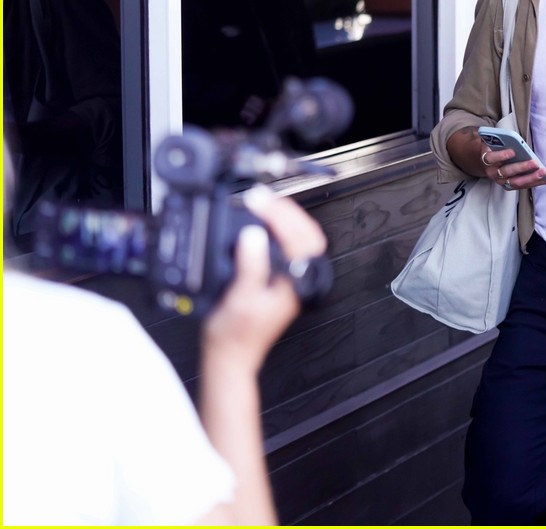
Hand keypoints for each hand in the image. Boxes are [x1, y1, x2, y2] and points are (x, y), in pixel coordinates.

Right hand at [202, 186, 326, 373]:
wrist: (230, 356)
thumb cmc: (235, 335)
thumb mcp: (240, 299)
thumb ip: (250, 267)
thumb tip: (254, 236)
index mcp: (295, 282)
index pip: (300, 238)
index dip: (280, 216)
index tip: (259, 202)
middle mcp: (299, 279)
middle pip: (307, 234)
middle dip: (286, 211)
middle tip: (262, 197)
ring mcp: (292, 279)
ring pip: (300, 239)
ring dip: (283, 218)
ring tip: (262, 204)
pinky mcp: (280, 279)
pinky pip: (287, 247)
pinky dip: (277, 231)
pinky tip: (262, 225)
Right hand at [448, 126, 545, 190]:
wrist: (489, 163)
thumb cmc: (494, 148)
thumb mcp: (492, 141)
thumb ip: (497, 138)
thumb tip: (508, 136)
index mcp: (487, 160)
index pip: (492, 158)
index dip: (501, 155)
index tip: (513, 151)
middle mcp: (493, 173)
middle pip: (507, 172)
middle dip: (522, 167)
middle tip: (534, 163)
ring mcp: (502, 181)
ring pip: (517, 182)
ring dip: (532, 178)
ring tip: (544, 172)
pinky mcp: (511, 186)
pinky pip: (525, 186)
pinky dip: (538, 182)